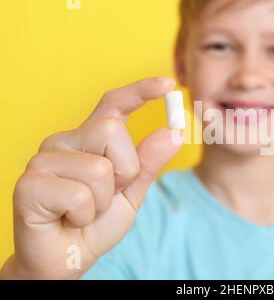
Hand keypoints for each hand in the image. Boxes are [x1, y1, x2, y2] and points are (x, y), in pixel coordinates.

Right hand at [0, 77, 182, 278]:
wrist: (67, 258)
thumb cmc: (95, 223)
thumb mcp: (131, 192)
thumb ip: (148, 162)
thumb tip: (173, 132)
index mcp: (90, 140)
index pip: (114, 104)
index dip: (140, 91)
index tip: (168, 84)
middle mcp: (65, 141)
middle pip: (113, 131)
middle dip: (123, 173)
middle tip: (106, 197)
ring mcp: (43, 160)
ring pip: (99, 168)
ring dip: (102, 202)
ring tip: (83, 212)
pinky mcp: (29, 184)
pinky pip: (80, 195)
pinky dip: (84, 216)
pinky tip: (67, 219)